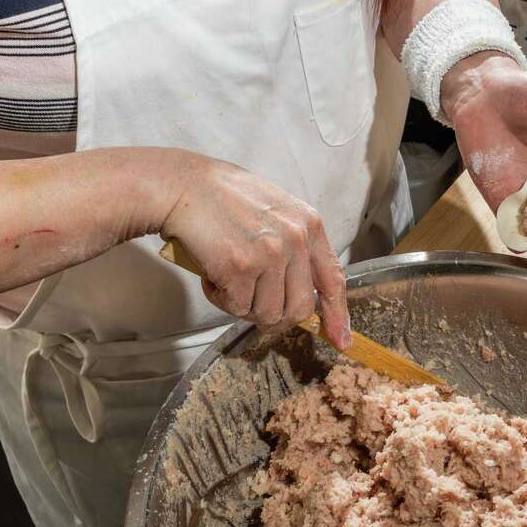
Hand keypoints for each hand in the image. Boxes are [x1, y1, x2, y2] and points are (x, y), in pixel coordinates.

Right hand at [158, 152, 349, 346]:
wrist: (185, 186)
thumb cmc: (226, 198)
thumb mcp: (278, 211)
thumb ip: (296, 244)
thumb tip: (304, 288)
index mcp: (310, 225)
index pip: (332, 280)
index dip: (337, 314)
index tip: (341, 340)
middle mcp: (296, 240)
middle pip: (300, 307)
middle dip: (277, 316)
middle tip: (253, 303)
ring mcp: (269, 254)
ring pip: (268, 313)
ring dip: (245, 306)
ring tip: (229, 279)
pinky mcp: (240, 268)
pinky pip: (237, 308)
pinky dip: (221, 299)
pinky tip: (213, 275)